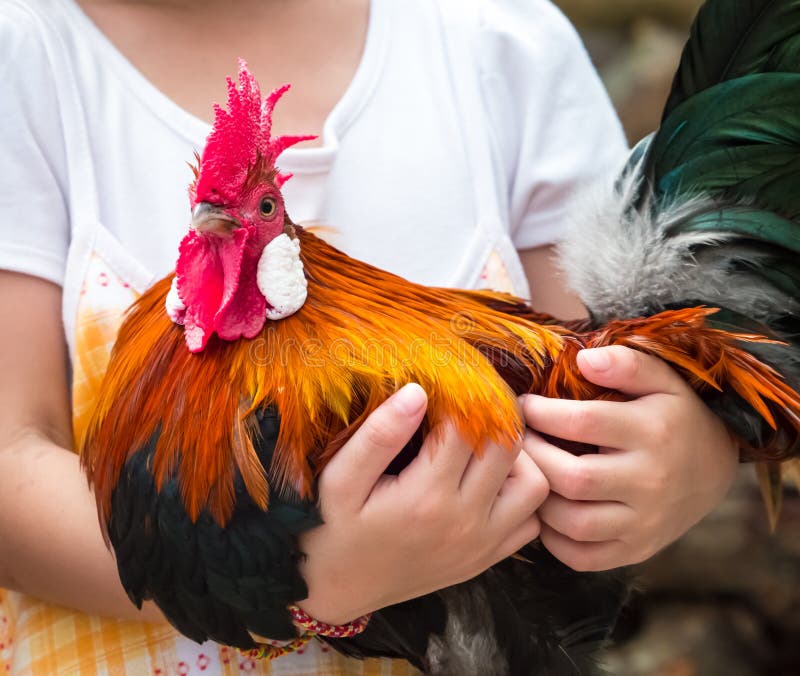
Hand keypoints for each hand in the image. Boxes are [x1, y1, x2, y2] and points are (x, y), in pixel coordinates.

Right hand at [297, 383, 547, 623]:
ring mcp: (482, 543)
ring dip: (518, 457)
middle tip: (472, 404)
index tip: (448, 384)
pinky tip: (490, 481)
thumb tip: (418, 391)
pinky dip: (521, 496)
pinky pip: (531, 521)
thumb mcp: (340, 480)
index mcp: (427, 496)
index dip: (463, 397)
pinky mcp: (487, 559)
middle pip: (509, 449)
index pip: (469, 427)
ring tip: (484, 442)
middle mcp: (465, 521)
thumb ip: (379, 436)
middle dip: (496, 417)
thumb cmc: (334, 528)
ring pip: (534, 484)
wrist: (339, 589)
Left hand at [522, 345, 738, 571]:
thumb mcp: (662, 379)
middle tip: (518, 442)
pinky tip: (545, 510)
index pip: (581, 423)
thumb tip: (583, 359)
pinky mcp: (636, 550)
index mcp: (653, 433)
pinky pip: (583, 557)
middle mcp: (650, 482)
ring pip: (574, 522)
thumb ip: (626, 363)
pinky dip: (553, 540)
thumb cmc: (675, 416)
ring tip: (528, 474)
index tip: (524, 405)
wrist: (714, 469)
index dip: (540, 413)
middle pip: (572, 478)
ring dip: (538, 499)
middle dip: (533, 456)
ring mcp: (644, 522)